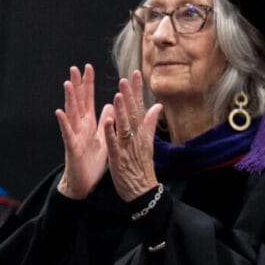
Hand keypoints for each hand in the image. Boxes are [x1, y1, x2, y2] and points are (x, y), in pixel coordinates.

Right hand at [55, 64, 107, 199]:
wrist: (83, 183)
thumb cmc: (91, 161)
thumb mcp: (102, 138)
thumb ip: (104, 121)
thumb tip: (109, 104)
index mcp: (88, 124)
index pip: (88, 99)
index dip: (88, 84)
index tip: (88, 67)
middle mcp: (79, 127)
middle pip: (78, 102)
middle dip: (77, 85)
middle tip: (75, 68)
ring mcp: (74, 136)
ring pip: (71, 114)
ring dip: (69, 99)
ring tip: (67, 83)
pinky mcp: (72, 148)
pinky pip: (67, 134)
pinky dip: (63, 122)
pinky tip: (59, 112)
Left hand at [104, 71, 163, 202]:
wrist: (142, 191)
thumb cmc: (142, 167)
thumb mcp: (148, 143)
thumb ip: (150, 123)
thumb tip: (157, 106)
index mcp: (140, 133)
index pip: (139, 107)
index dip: (136, 91)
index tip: (135, 74)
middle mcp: (135, 138)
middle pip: (132, 114)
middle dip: (128, 96)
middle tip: (125, 78)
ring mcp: (127, 147)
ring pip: (124, 126)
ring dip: (120, 110)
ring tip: (117, 94)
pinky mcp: (118, 158)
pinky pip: (113, 144)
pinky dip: (110, 132)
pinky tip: (107, 120)